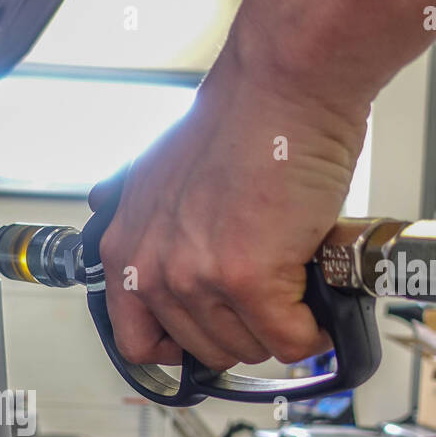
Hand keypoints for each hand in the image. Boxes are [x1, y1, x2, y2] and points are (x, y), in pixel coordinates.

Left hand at [92, 39, 368, 370]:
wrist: (281, 87)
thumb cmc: (237, 121)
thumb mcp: (155, 175)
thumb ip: (143, 220)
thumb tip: (117, 226)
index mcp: (125, 250)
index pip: (138, 342)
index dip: (182, 347)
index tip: (209, 336)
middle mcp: (153, 270)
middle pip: (203, 349)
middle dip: (244, 331)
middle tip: (270, 301)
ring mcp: (198, 278)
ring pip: (248, 348)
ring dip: (280, 330)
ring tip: (296, 291)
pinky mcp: (249, 280)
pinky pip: (289, 341)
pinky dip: (312, 332)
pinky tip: (318, 305)